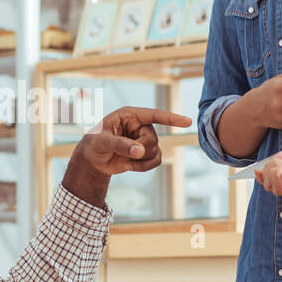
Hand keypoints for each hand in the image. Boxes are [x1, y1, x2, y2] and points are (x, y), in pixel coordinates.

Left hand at [63, 106, 193, 207]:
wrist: (93, 159)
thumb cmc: (94, 143)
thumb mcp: (102, 142)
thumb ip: (120, 145)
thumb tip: (140, 151)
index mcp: (130, 115)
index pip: (154, 115)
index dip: (171, 118)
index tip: (187, 121)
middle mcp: (140, 125)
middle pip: (153, 139)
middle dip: (141, 151)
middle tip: (126, 155)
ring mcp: (144, 139)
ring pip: (156, 151)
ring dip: (141, 161)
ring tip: (125, 162)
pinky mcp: (145, 152)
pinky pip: (155, 160)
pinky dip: (144, 167)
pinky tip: (129, 167)